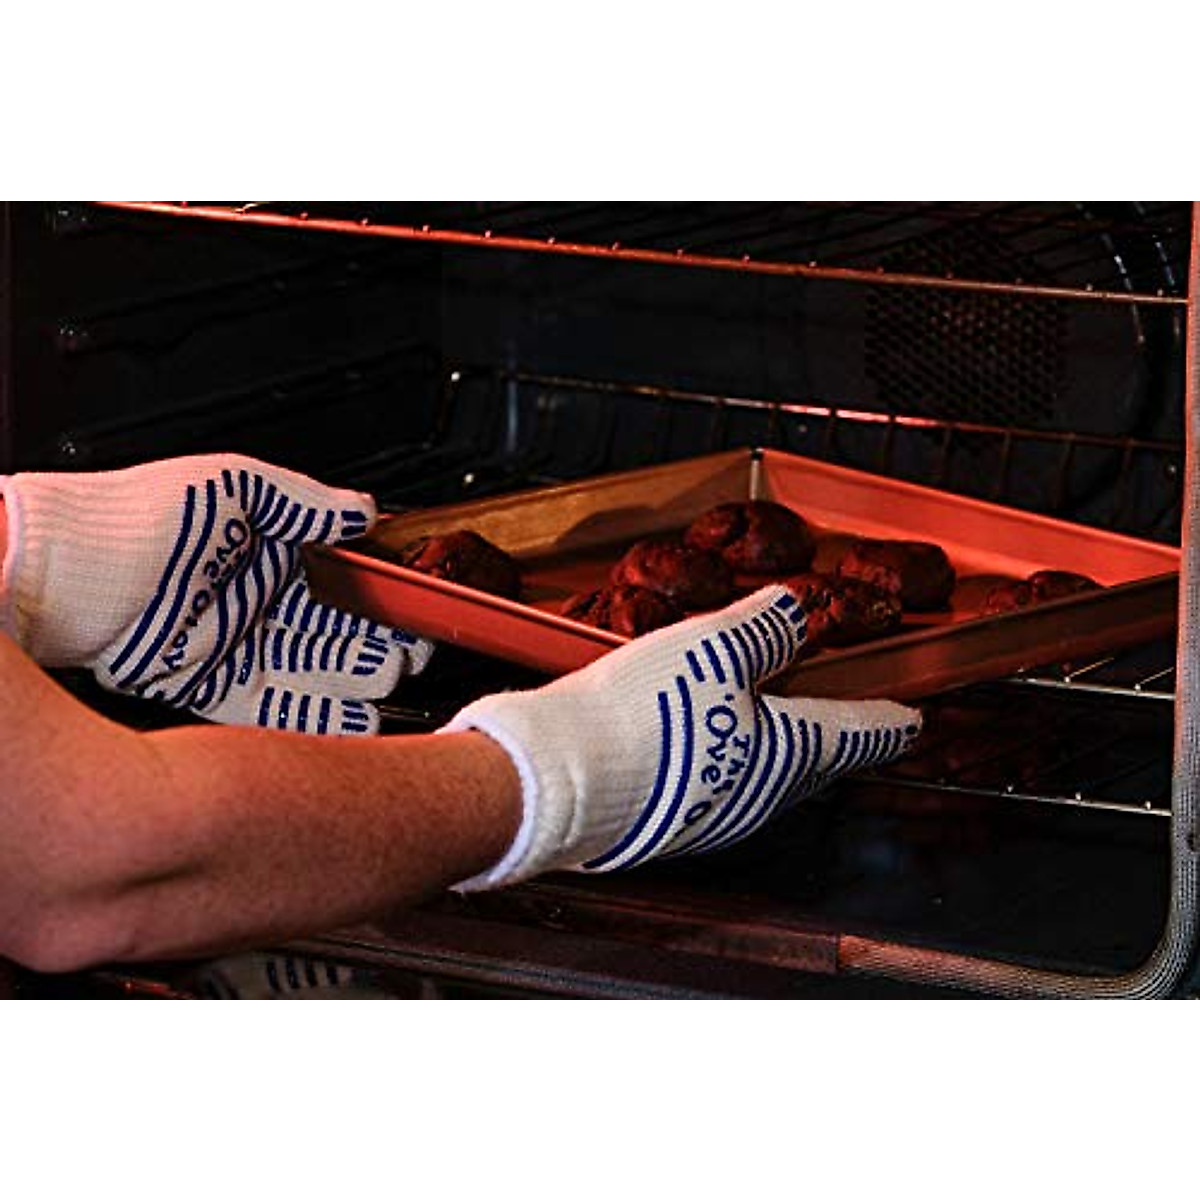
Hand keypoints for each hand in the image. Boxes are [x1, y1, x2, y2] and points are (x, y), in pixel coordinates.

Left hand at [0, 455, 432, 734]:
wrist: (66, 570)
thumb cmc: (136, 515)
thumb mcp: (233, 486)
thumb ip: (305, 501)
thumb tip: (361, 508)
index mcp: (263, 546)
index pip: (337, 576)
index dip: (377, 594)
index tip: (412, 609)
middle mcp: (251, 596)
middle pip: (330, 628)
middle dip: (376, 644)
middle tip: (416, 657)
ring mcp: (231, 642)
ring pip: (306, 669)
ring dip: (349, 682)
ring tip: (390, 691)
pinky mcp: (206, 683)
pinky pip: (269, 704)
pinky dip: (307, 713)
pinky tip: (340, 719)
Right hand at [443, 584, 921, 886]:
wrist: (557, 780)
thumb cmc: (637, 717)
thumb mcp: (710, 647)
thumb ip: (761, 628)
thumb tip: (793, 612)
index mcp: (785, 753)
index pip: (855, 732)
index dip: (887, 721)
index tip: (910, 719)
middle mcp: (757, 796)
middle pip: (811, 763)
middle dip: (830, 739)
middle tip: (838, 716)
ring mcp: (711, 817)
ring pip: (761, 779)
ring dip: (770, 750)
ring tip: (759, 721)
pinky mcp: (666, 826)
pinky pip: (712, 790)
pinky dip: (719, 763)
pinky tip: (690, 744)